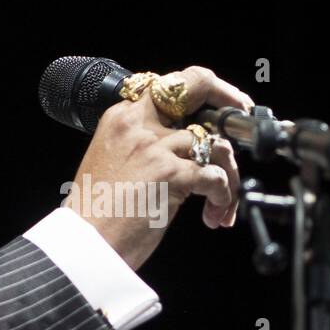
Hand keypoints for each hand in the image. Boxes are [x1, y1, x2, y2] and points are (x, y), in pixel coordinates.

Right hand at [64, 66, 253, 269]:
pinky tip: (213, 215)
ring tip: (219, 203)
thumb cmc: (97, 214)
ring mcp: (155, 147)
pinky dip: (223, 197)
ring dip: (229, 176)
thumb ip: (145, 145)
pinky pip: (215, 177)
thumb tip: (188, 149)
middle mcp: (137, 124)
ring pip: (216, 145)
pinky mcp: (170, 174)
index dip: (204, 88)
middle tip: (246, 120)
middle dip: (229, 100)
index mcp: (121, 118)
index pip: (168, 84)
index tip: (223, 103)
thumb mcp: (112, 162)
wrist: (84, 245)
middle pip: (197, 89)